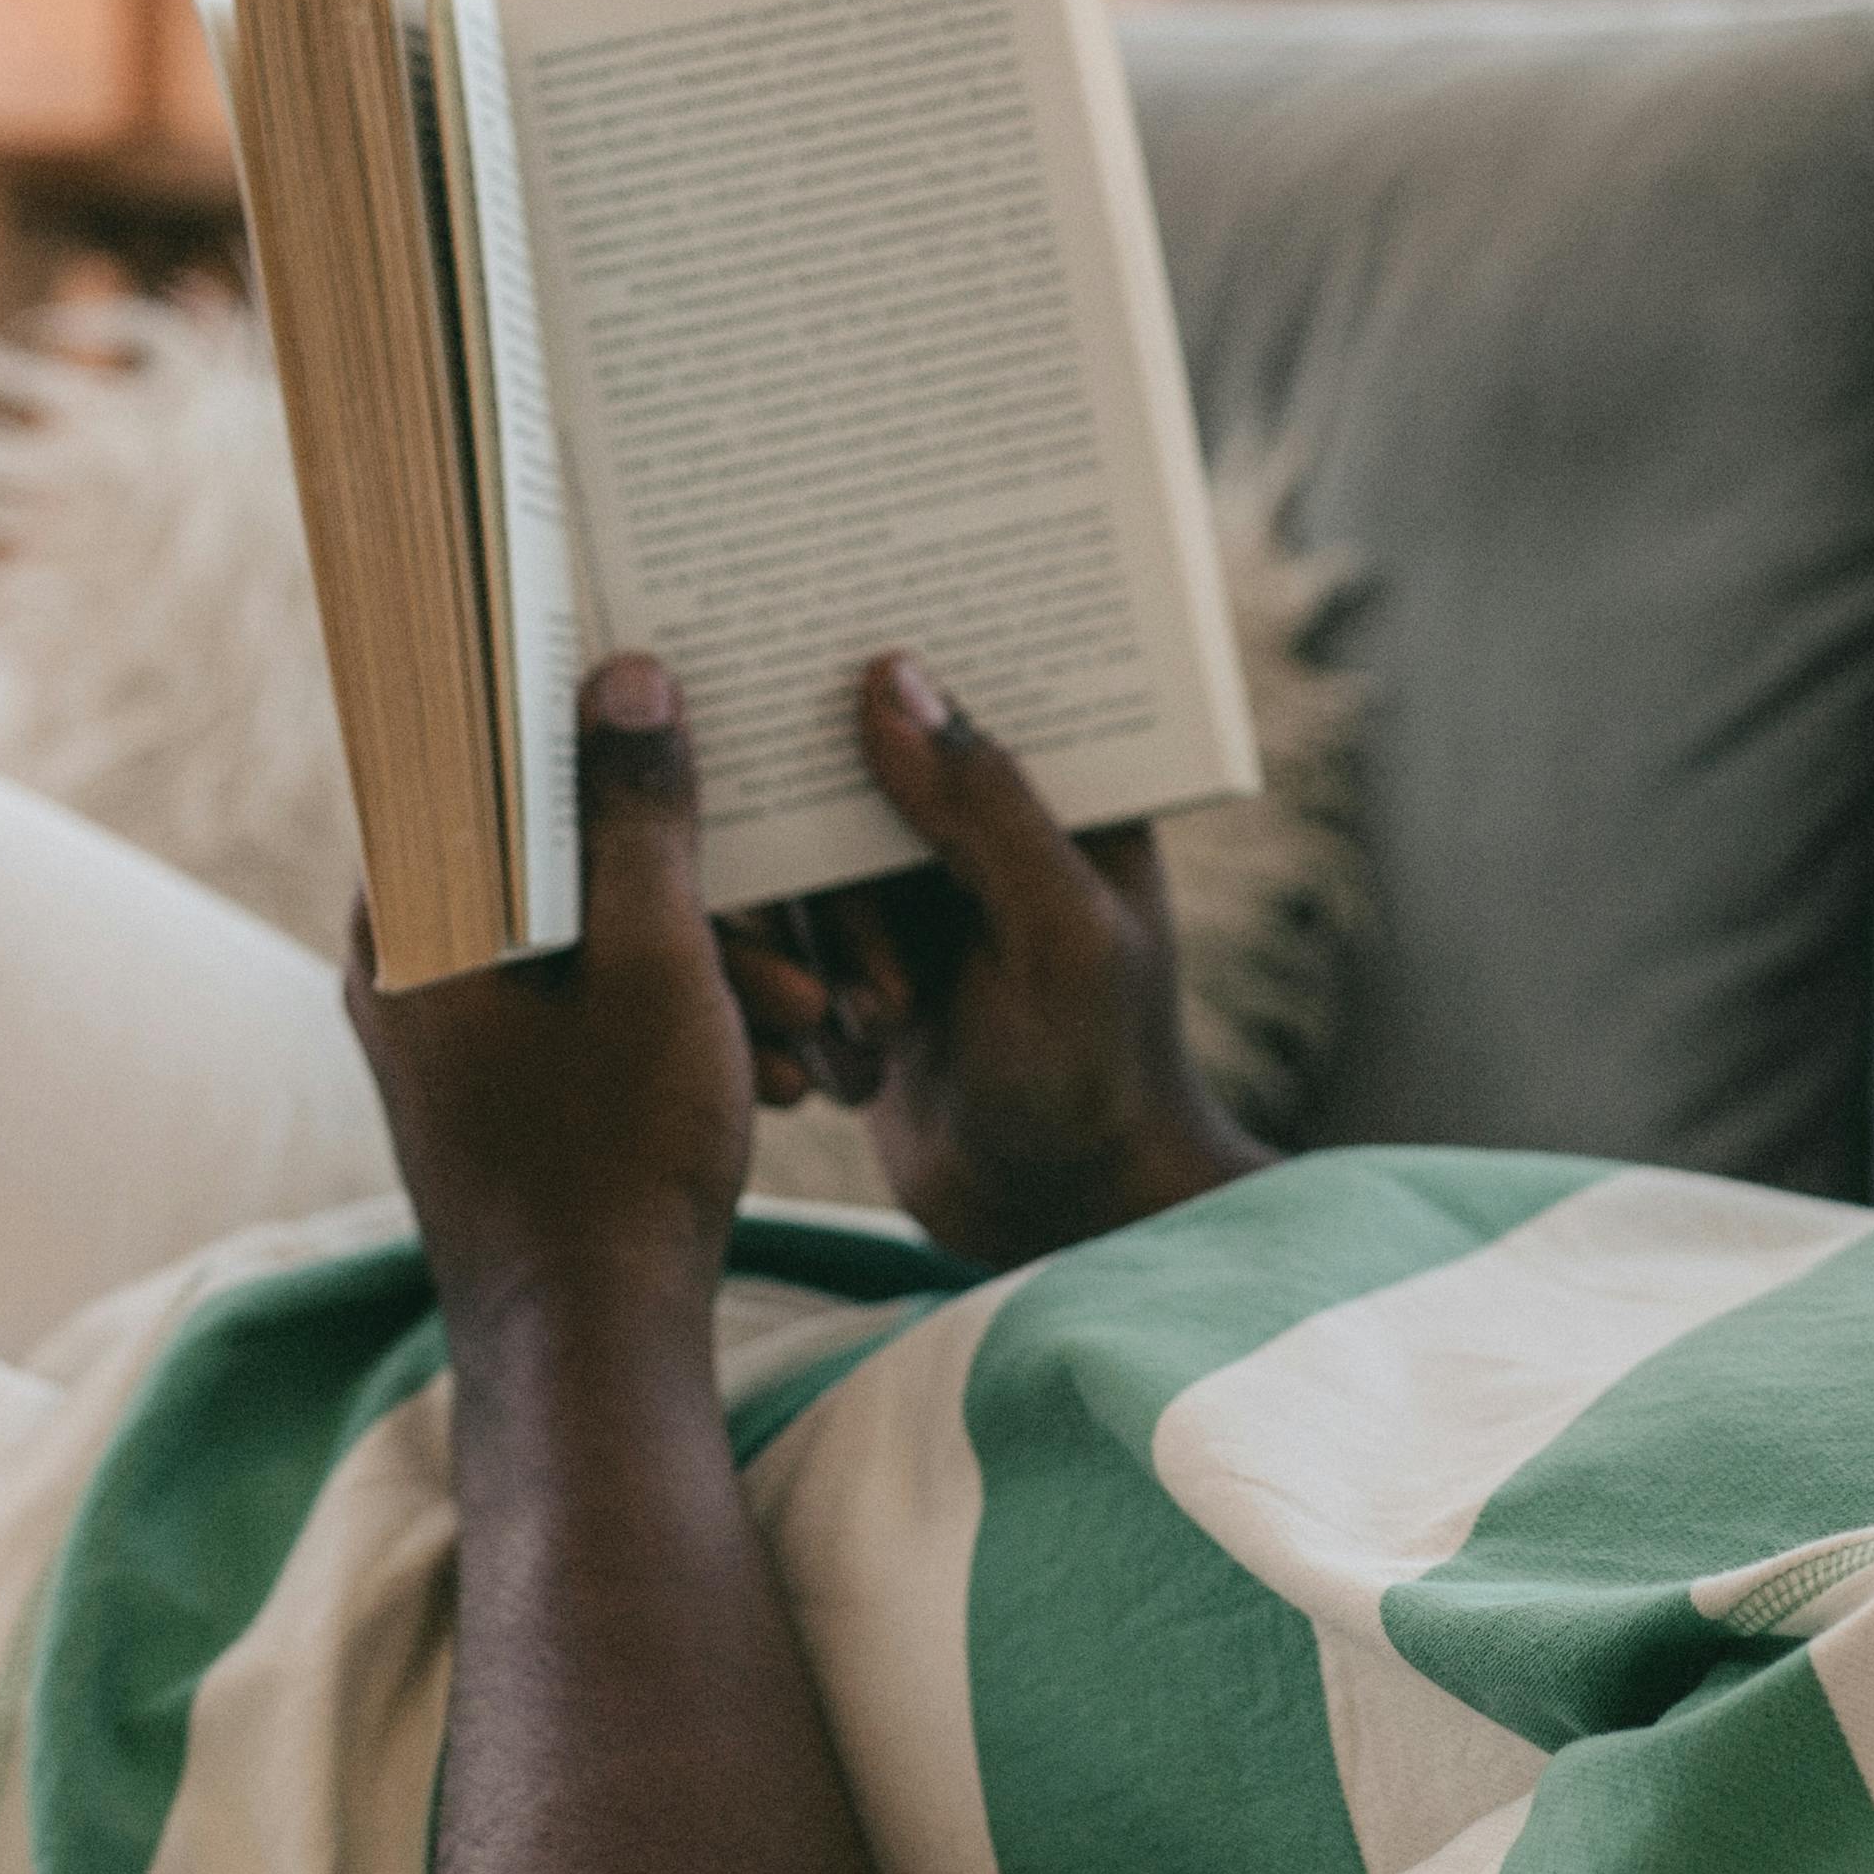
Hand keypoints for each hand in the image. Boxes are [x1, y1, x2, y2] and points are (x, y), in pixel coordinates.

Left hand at [350, 658, 807, 1310]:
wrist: (595, 1353)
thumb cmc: (615, 1161)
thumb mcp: (657, 966)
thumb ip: (642, 815)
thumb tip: (629, 677)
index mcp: (410, 921)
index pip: (467, 758)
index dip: (560, 708)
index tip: (642, 662)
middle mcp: (408, 965)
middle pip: (547, 848)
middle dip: (677, 867)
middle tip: (773, 897)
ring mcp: (451, 1030)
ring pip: (584, 932)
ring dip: (698, 952)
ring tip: (797, 1010)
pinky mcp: (500, 1082)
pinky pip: (588, 1002)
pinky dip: (674, 1011)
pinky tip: (770, 1055)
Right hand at [755, 651, 1269, 1269]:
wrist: (1062, 1221)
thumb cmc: (1097, 1076)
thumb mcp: (1061, 935)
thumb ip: (986, 808)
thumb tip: (889, 678)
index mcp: (1049, 790)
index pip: (953, 688)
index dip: (874, 666)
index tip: (791, 651)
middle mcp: (972, 828)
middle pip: (842, 778)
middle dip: (839, 882)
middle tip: (883, 975)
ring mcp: (906, 899)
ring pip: (798, 873)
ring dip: (821, 960)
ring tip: (884, 1033)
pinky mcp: (851, 968)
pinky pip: (776, 946)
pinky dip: (798, 1010)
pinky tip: (849, 1071)